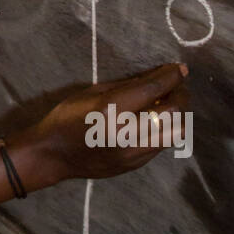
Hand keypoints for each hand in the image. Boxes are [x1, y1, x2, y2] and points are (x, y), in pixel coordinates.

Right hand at [23, 62, 189, 184]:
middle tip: (178, 86)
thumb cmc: (66, 118)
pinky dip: (166, 129)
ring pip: (175, 133)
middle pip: (173, 113)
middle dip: (181, 95)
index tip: (180, 69)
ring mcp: (132, 153)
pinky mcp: (135, 165)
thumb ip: (127, 86)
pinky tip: (157, 121)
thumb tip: (156, 77)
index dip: (171, 77)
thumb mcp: (92, 93)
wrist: (52, 155)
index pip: (153, 89)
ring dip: (179, 116)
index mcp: (111, 110)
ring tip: (170, 104)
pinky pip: (162, 144)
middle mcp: (126, 133)